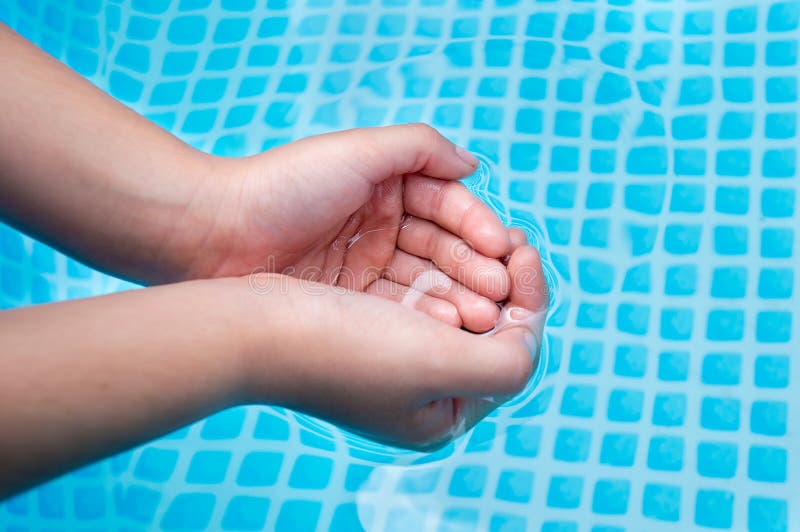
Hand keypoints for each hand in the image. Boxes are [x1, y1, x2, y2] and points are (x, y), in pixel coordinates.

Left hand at [183, 124, 518, 331]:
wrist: (211, 235)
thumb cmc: (284, 185)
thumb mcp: (358, 151)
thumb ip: (421, 149)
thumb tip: (474, 165)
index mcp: (389, 187)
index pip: (449, 206)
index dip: (478, 227)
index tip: (502, 250)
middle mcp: (383, 227)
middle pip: (444, 249)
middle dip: (475, 269)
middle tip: (500, 295)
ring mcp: (367, 267)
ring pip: (427, 283)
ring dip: (458, 298)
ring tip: (483, 318)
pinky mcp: (351, 302)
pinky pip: (400, 309)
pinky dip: (427, 317)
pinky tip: (449, 328)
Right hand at [243, 243, 547, 449]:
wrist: (249, 325)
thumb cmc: (343, 348)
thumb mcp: (442, 366)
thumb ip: (509, 361)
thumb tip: (524, 335)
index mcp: (442, 413)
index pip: (511, 354)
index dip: (530, 299)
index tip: (524, 249)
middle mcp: (419, 387)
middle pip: (482, 328)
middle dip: (500, 280)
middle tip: (511, 240)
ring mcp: (389, 350)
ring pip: (450, 300)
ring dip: (468, 267)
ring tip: (484, 237)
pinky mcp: (364, 317)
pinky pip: (415, 285)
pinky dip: (433, 263)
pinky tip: (438, 242)